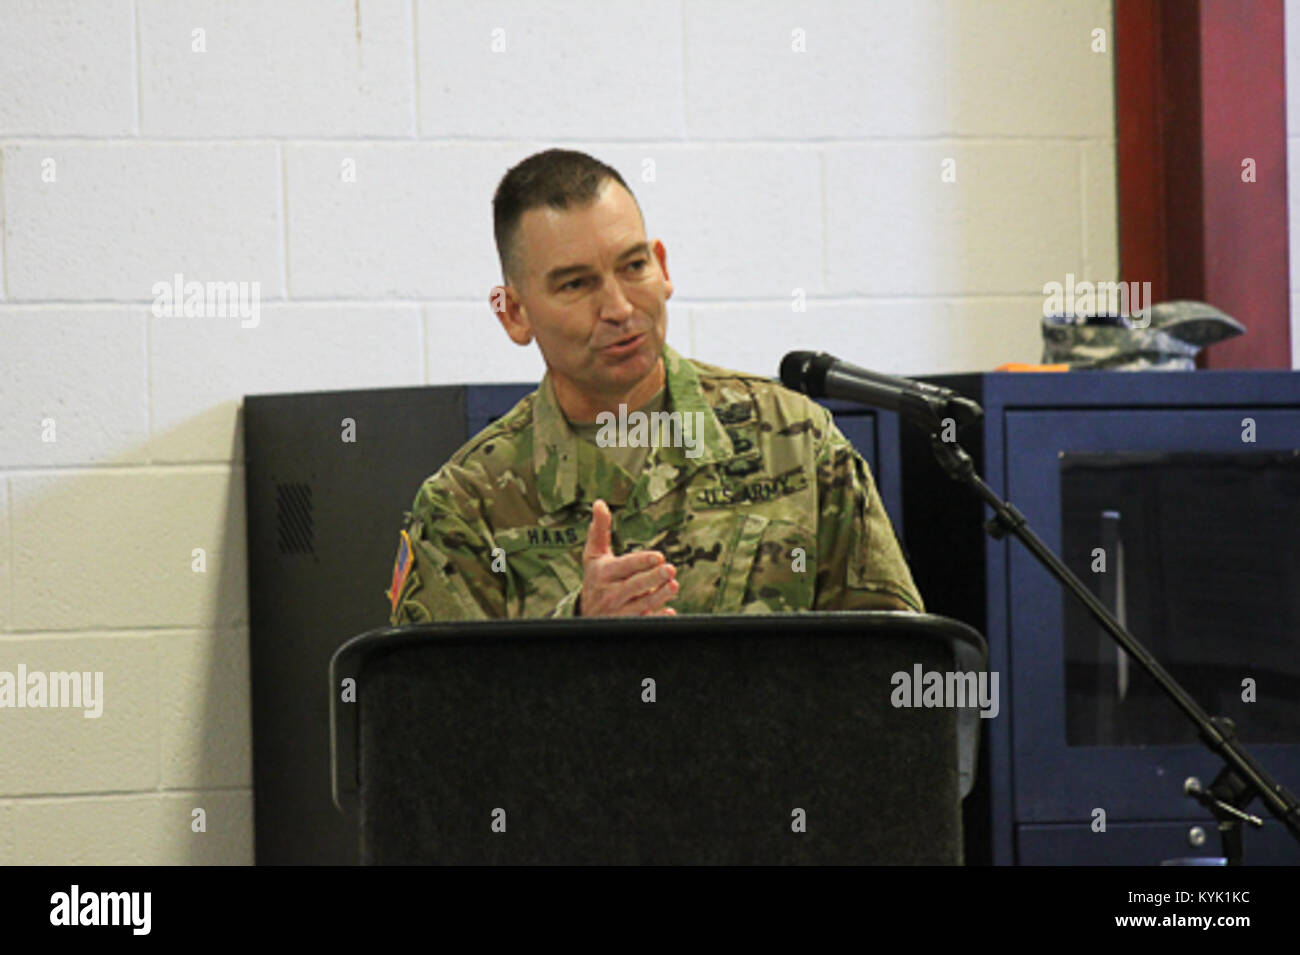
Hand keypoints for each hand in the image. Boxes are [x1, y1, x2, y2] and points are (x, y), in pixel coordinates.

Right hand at [578, 499, 678, 615]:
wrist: (585, 613)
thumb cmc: (596, 578)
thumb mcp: (594, 555)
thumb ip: (599, 530)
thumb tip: (599, 503)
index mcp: (604, 573)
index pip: (625, 566)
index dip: (641, 561)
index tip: (658, 556)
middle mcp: (611, 594)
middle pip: (635, 585)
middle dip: (653, 578)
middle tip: (670, 569)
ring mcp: (619, 611)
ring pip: (642, 604)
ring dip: (659, 596)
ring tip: (673, 586)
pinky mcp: (628, 625)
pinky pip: (644, 623)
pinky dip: (658, 618)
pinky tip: (670, 611)